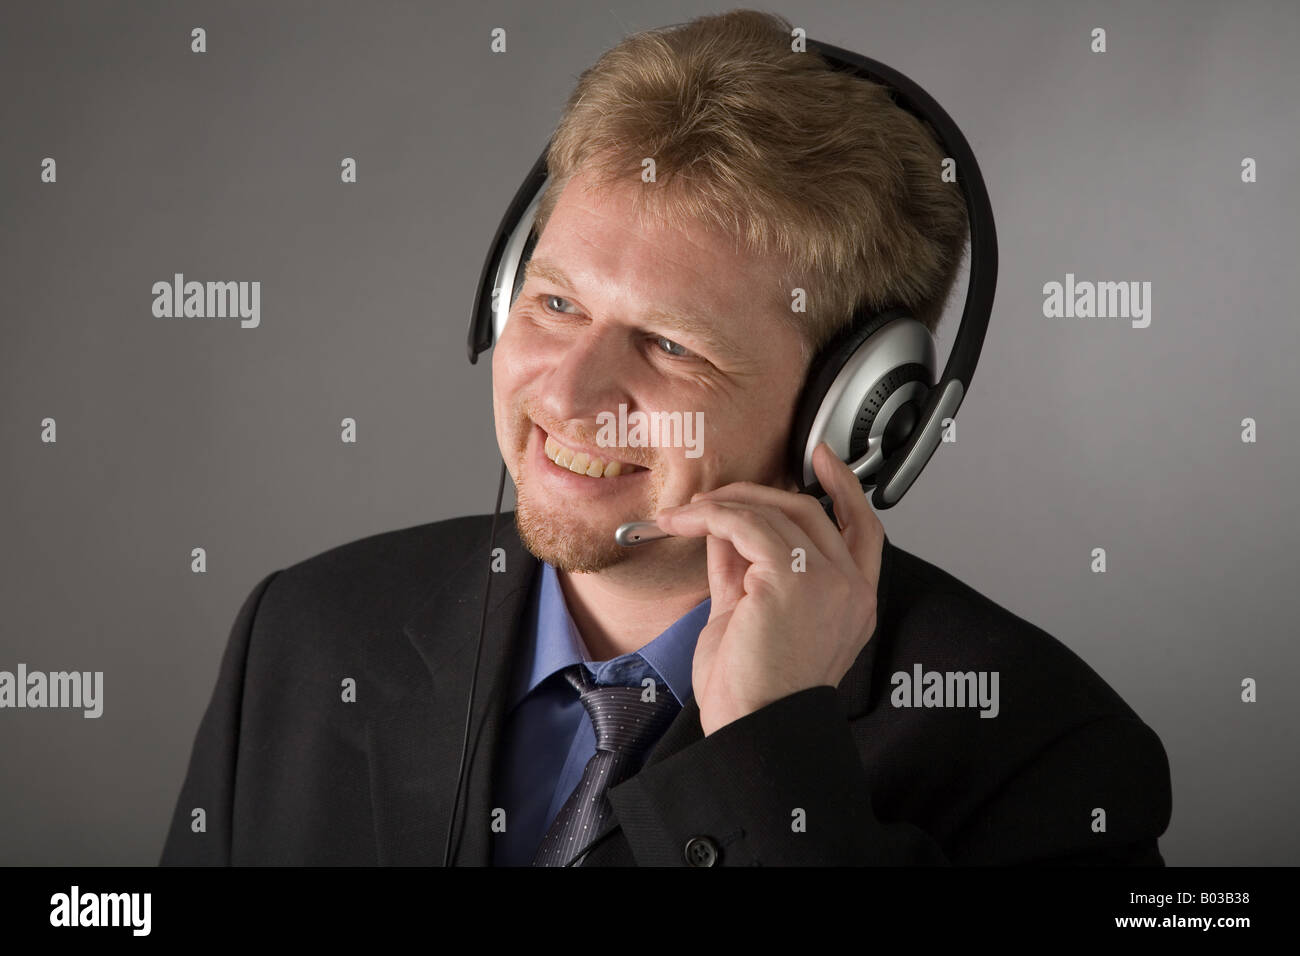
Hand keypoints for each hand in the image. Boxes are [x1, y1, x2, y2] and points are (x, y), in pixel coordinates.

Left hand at [653, 441, 885, 736]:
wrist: (751, 731)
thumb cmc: (752, 694)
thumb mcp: (749, 617)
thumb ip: (744, 570)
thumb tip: (726, 531)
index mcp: (853, 602)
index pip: (862, 528)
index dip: (844, 487)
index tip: (822, 457)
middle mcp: (852, 589)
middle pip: (813, 510)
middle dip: (758, 493)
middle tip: (716, 495)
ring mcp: (829, 581)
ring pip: (779, 510)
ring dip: (724, 505)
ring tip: (686, 514)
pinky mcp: (794, 578)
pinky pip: (748, 523)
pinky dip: (711, 515)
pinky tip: (683, 522)